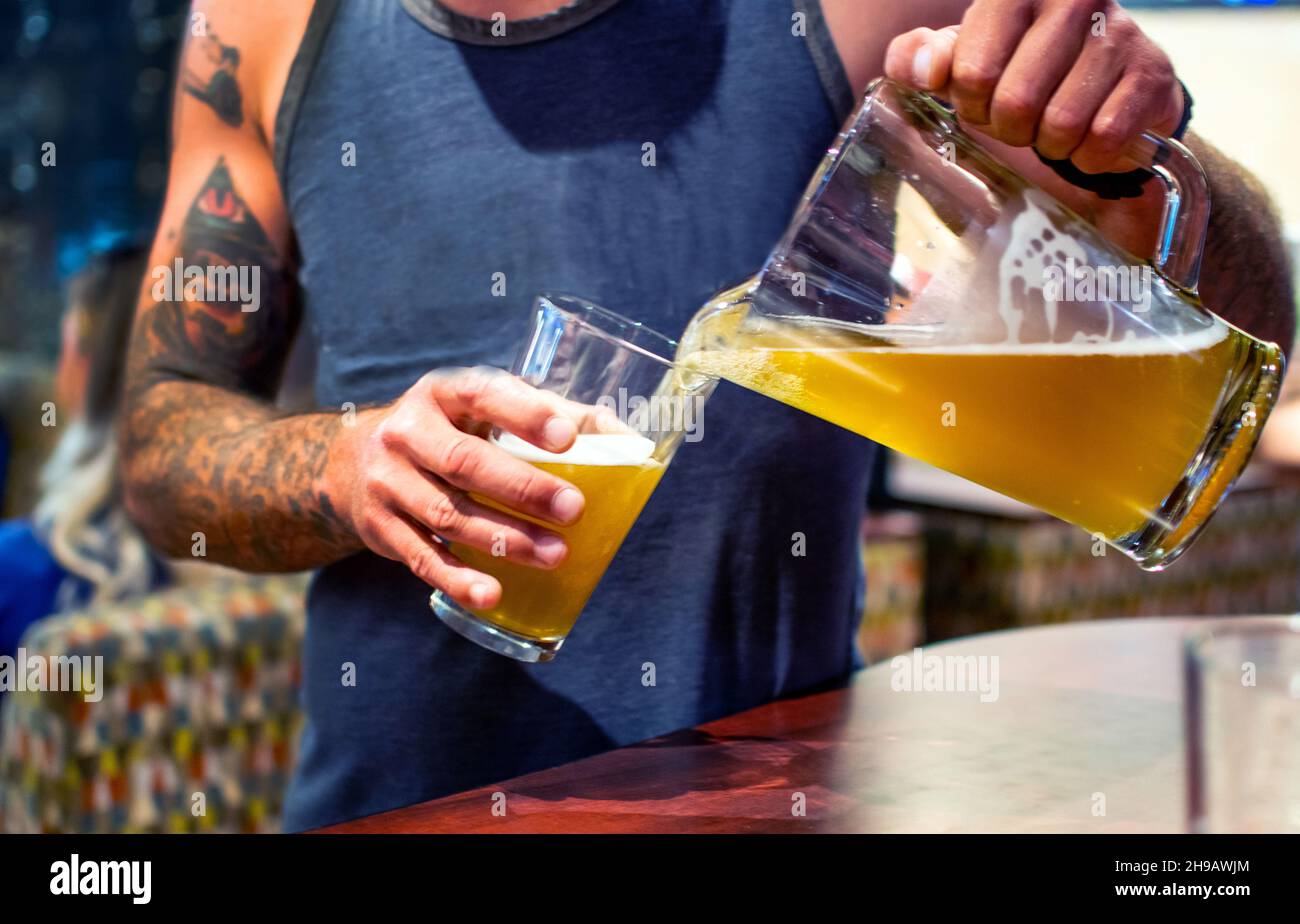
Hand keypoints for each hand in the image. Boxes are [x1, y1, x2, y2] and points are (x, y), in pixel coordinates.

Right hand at [338, 367, 590, 610]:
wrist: (351, 463)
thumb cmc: (448, 431)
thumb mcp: (485, 408)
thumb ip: (553, 415)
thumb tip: (627, 440)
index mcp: (442, 392)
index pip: (483, 395)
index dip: (525, 415)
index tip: (567, 437)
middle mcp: (408, 432)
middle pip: (465, 462)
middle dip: (523, 488)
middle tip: (573, 510)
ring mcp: (388, 481)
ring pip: (448, 514)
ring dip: (504, 539)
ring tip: (554, 555)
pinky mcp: (382, 527)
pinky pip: (423, 557)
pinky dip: (459, 579)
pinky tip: (492, 594)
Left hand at [884, 0, 1183, 173]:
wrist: (1105, 88)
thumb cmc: (1020, 69)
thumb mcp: (962, 58)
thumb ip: (920, 58)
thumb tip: (925, 70)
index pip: (972, 73)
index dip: (971, 103)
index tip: (985, 98)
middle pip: (1016, 103)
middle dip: (1010, 129)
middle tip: (1021, 120)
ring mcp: (1120, 32)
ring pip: (1061, 124)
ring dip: (1051, 144)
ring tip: (1055, 127)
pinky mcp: (1152, 72)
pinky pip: (1103, 139)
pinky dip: (1089, 155)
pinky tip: (1089, 136)